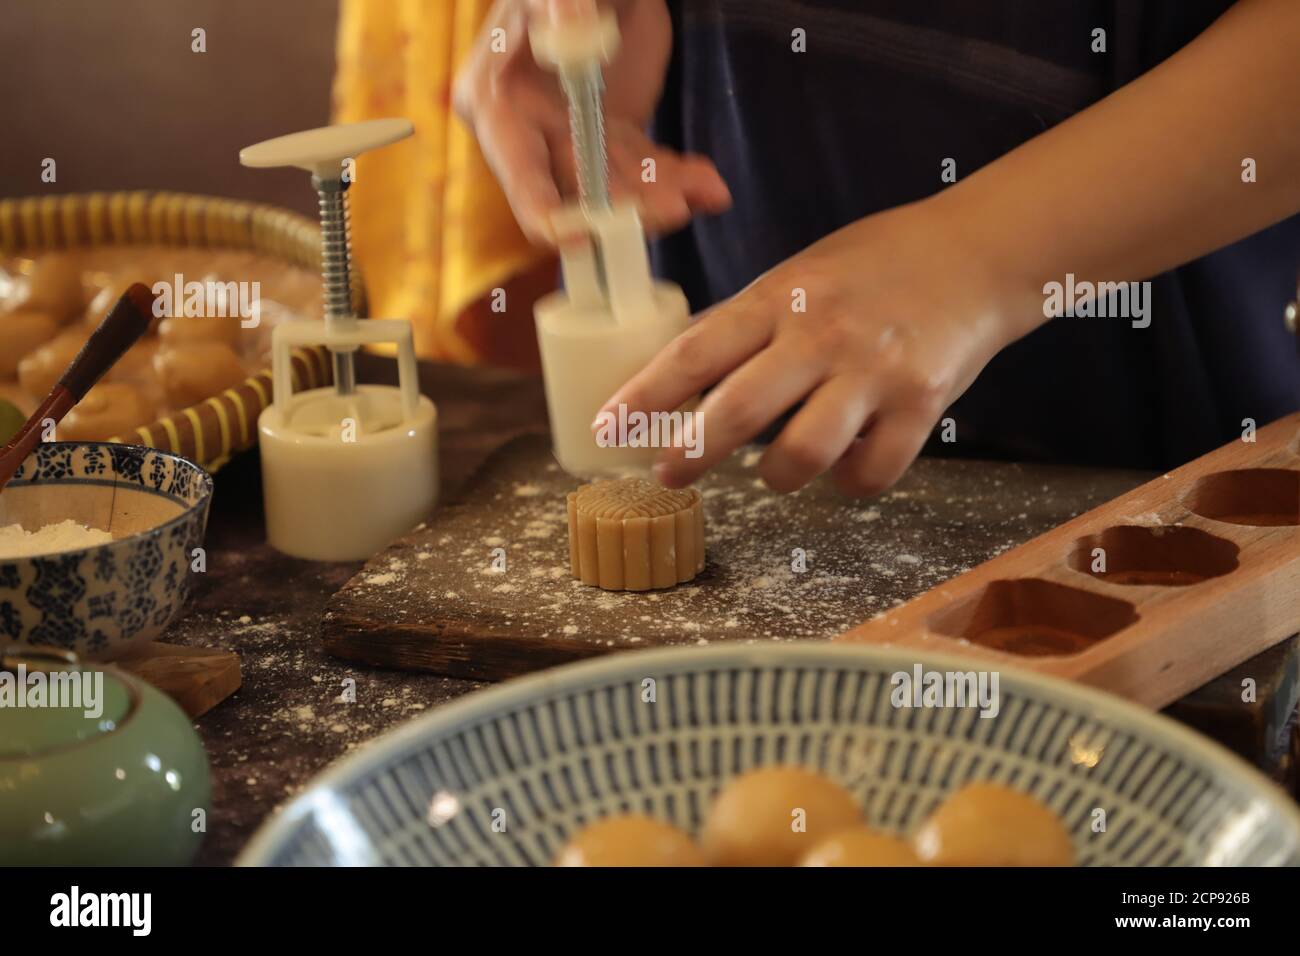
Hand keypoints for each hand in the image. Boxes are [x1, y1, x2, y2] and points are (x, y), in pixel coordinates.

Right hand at [453, 0, 730, 244]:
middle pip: (573, 190)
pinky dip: (679, 179)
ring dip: (660, 196)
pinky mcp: (611, 136)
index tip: (576, 237)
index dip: (544, 210)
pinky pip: (644, 168)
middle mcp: (529, 132)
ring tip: (702, 192)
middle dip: (624, 208)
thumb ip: (561, 6)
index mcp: (498, 101)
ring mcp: (573, 139)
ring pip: (616, 188)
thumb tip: (569, 25)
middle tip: (672, 208)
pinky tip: (708, 185)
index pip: (517, 170)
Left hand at [599, 200, 1030, 496]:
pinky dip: (848, 481)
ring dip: (774, 475)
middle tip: (669, 472)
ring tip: (774, 467)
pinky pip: (869, 474)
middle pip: (737, 412)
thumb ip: (747, 321)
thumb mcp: (801, 272)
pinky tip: (846, 462)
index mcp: (783, 296)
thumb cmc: (878, 263)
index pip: (696, 351)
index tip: (608, 426)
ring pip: (800, 457)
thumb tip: (680, 368)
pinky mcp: (921, 406)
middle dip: (689, 454)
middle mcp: (823, 335)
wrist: (978, 253)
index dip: (644, 396)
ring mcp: (874, 373)